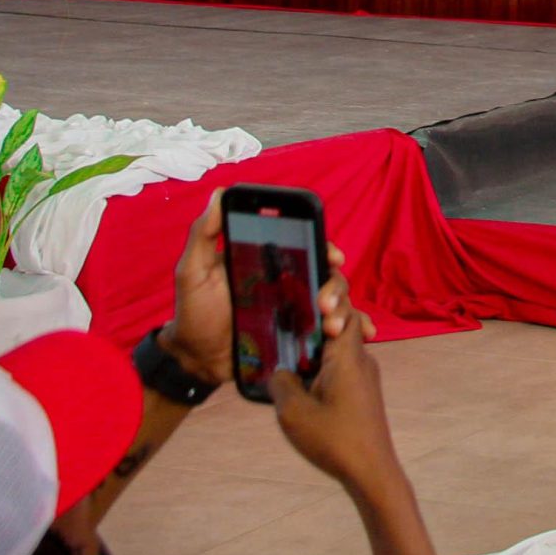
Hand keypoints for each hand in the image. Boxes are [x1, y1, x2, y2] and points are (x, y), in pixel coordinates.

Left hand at [158, 195, 347, 387]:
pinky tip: (363, 333)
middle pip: (327, 273)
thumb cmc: (192, 312)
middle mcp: (287, 282)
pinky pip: (333, 326)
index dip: (325, 246)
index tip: (334, 257)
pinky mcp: (300, 334)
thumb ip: (204, 234)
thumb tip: (220, 193)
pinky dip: (354, 326)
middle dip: (336, 286)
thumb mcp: (193, 270)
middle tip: (325, 304)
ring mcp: (296, 309)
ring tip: (332, 327)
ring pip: (336, 299)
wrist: (195, 360)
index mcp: (268, 261)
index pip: (306, 245)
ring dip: (345, 309)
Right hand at [269, 275, 398, 499]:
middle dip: (326, 311)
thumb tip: (280, 372)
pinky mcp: (363, 391)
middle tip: (302, 316)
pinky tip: (304, 376)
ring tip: (296, 346)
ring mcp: (365, 375)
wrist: (372, 472)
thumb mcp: (293, 412)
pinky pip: (343, 362)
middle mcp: (362, 358)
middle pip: (346, 319)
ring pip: (344, 342)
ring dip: (322, 338)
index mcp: (348, 355)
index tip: (311, 303)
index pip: (345, 307)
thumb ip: (281, 383)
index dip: (329, 296)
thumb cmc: (335, 440)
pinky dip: (325, 360)